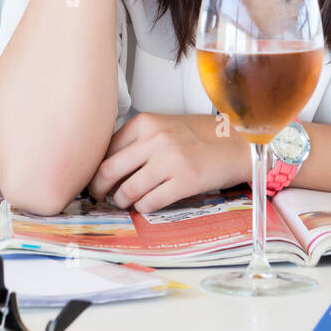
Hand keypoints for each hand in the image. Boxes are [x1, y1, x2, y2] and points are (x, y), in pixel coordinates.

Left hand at [86, 113, 248, 213]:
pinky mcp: (184, 181)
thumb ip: (136, 141)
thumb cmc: (198, 138)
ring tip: (125, 202)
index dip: (96, 169)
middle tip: (99, 196)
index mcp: (146, 122)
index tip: (96, 179)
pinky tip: (146, 204)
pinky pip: (149, 202)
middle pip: (108, 171)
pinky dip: (142, 208)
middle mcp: (156, 139)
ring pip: (127, 191)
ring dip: (122, 201)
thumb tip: (106, 166)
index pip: (106, 149)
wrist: (234, 145)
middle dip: (98, 189)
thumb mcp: (163, 127)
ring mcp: (171, 160)